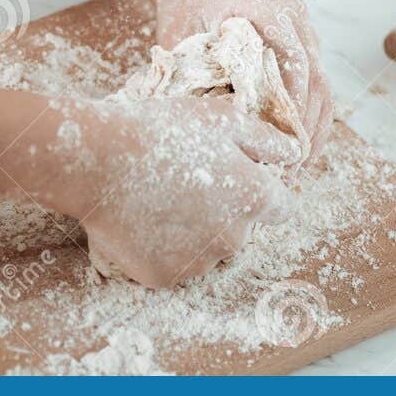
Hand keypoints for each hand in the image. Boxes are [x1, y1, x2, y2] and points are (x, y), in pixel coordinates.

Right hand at [73, 97, 295, 287]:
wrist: (100, 160)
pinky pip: (171, 263)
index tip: (236, 176)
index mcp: (254, 199)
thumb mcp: (222, 118)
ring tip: (159, 196)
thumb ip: (267, 140)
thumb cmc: (163, 131)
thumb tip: (296, 154)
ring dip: (192, 231)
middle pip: (240, 230)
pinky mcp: (162, 277)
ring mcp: (197, 263)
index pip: (282, 207)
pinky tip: (141, 218)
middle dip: (223, 211)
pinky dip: (160, 247)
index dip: (261, 189)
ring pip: (206, 250)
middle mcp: (234, 239)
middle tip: (187, 179)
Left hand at [150, 0, 332, 157]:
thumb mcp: (182, 36)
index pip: (293, 56)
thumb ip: (199, 68)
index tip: (285, 139)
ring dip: (314, 126)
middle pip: (315, 74)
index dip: (293, 101)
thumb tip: (221, 121)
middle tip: (293, 164)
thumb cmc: (183, 10)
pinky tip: (300, 146)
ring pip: (322, 82)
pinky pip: (316, 82)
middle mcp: (291, 11)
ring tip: (299, 165)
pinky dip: (311, 115)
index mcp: (263, 2)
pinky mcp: (303, 41)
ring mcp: (302, 25)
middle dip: (306, 124)